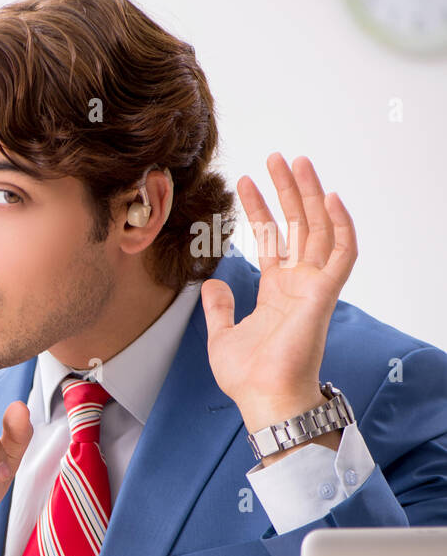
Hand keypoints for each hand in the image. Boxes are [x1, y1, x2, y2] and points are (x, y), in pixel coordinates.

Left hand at [200, 153, 357, 442]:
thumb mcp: (221, 334)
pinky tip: (330, 198)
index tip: (246, 183)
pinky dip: (340, 225)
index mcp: (277, 291)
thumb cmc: (248, 376)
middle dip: (286, 190)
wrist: (263, 398)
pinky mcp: (324, 295)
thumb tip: (213, 282)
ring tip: (295, 162)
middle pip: (296, 225)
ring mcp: (313, 287)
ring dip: (308, 195)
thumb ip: (219, 307)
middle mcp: (298, 284)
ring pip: (317, 229)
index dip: (260, 209)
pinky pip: (342, 254)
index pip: (271, 238)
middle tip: (276, 158)